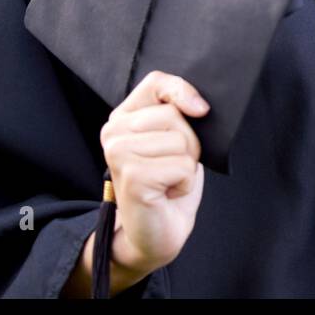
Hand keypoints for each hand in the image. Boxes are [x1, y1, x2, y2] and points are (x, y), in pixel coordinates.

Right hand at [99, 70, 208, 278]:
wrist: (155, 233)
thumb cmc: (168, 184)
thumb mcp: (176, 140)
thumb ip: (179, 114)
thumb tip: (199, 106)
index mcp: (123, 116)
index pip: (157, 82)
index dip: (183, 91)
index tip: (200, 110)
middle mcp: (113, 131)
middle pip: (174, 115)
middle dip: (189, 143)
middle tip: (173, 166)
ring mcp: (119, 153)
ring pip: (181, 141)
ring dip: (187, 165)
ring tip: (169, 180)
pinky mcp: (133, 175)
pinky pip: (182, 166)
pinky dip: (185, 182)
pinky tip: (167, 193)